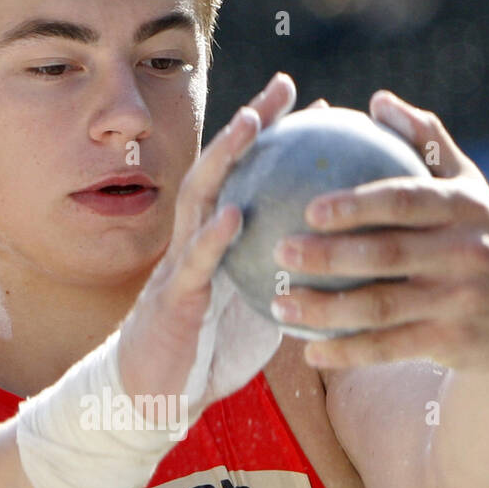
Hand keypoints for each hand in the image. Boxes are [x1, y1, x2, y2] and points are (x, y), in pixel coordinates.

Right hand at [119, 73, 327, 415]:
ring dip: (224, 159)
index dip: (272, 137)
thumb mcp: (255, 310)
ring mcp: (181, 266)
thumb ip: (282, 279)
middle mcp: (195, 241)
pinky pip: (195, 264)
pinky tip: (234, 215)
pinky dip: (213, 238)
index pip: (245, 176)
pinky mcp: (174, 301)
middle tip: (283, 86)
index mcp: (215, 241)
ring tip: (250, 124)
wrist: (154, 400)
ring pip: (200, 199)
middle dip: (249, 123)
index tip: (309, 100)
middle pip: (222, 168)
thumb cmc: (205, 356)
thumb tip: (335, 262)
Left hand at [270, 90, 488, 370]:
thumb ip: (427, 144)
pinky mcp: (454, 342)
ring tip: (280, 306)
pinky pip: (390, 348)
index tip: (310, 208)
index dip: (357, 205)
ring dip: (324, 310)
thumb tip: (376, 101)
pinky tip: (310, 351)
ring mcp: (459, 301)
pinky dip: (348, 351)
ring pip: (380, 308)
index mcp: (465, 208)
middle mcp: (465, 253)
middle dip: (328, 256)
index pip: (406, 201)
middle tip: (280, 252)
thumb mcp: (472, 189)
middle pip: (386, 255)